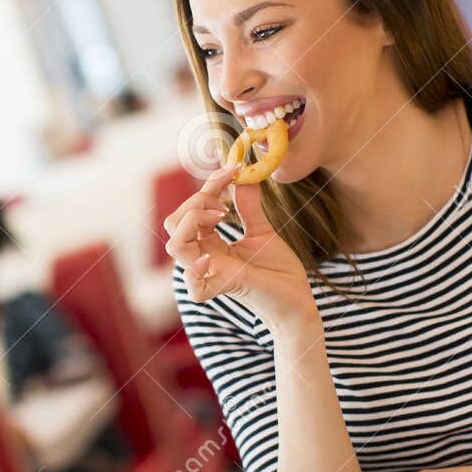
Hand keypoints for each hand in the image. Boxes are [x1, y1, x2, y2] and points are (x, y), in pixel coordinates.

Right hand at [164, 164, 313, 331]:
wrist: (298, 301)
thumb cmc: (279, 272)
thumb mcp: (263, 231)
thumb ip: (248, 206)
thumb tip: (244, 175)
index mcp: (210, 244)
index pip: (192, 210)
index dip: (209, 185)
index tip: (234, 169)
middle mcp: (204, 257)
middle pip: (174, 224)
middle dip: (195, 203)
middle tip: (224, 204)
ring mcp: (211, 273)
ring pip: (175, 246)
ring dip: (193, 223)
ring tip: (221, 217)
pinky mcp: (223, 289)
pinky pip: (193, 285)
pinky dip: (196, 269)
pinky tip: (212, 259)